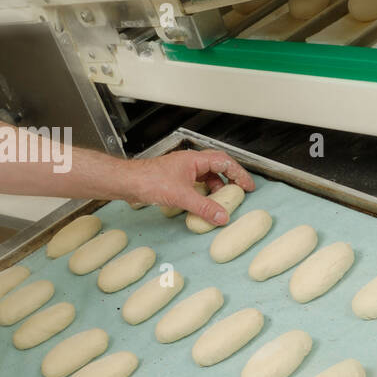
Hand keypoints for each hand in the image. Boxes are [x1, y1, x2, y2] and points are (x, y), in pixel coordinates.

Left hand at [128, 149, 254, 226]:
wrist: (128, 182)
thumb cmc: (149, 180)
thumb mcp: (182, 196)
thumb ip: (204, 206)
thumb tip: (222, 216)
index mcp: (194, 159)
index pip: (225, 162)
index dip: (239, 174)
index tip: (248, 186)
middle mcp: (190, 163)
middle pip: (217, 169)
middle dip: (230, 181)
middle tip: (239, 194)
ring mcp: (182, 172)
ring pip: (206, 178)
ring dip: (215, 190)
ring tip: (221, 203)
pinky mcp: (175, 181)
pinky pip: (196, 186)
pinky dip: (203, 195)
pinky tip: (202, 205)